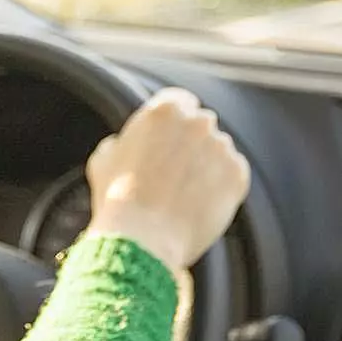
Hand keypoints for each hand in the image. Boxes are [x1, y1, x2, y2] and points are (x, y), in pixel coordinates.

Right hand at [85, 88, 250, 271]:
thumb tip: (122, 144)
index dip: (173, 124)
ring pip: (219, 151)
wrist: (142, 237)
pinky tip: (200, 203)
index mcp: (165, 109)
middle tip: (175, 173)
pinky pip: (234, 173)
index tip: (169, 141)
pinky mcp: (237, 174)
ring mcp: (221, 147)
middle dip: (191, 144)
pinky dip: (223, 186)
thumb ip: (120, 141)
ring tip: (184, 195)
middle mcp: (198, 122)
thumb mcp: (103, 160)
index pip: (180, 102)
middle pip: (201, 125)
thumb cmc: (118, 201)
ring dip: (208, 165)